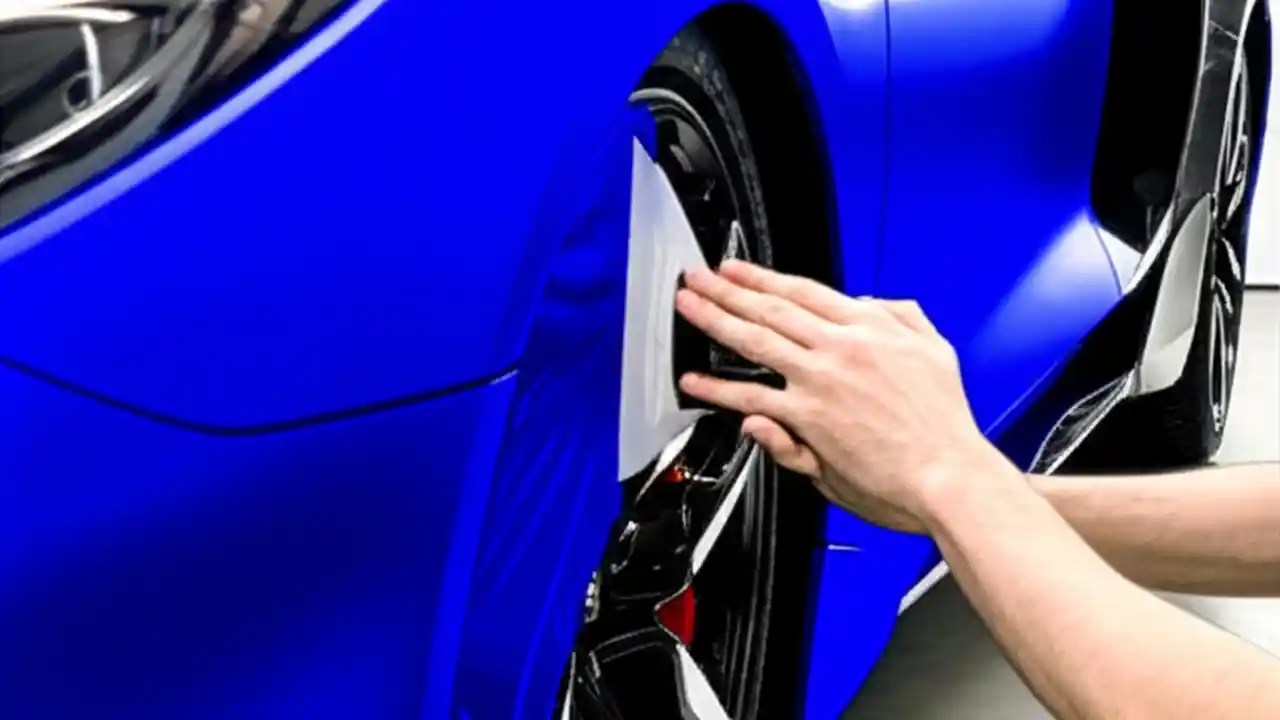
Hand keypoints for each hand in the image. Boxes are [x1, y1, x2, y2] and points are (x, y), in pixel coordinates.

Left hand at [675, 261, 1012, 533]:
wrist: (951, 474)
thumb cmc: (945, 425)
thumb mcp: (936, 352)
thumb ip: (904, 318)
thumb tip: (869, 303)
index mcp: (871, 327)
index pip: (804, 292)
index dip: (763, 278)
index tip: (736, 269)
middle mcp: (841, 347)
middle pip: (771, 309)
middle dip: (727, 290)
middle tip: (697, 278)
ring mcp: (821, 382)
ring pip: (755, 342)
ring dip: (714, 321)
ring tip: (688, 309)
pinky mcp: (808, 419)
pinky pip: (753, 398)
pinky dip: (719, 389)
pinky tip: (695, 382)